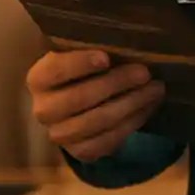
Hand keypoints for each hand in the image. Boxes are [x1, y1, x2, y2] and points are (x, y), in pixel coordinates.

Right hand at [25, 49, 165, 162]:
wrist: (80, 105)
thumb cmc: (84, 70)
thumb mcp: (82, 54)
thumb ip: (95, 47)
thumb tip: (126, 42)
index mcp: (39, 79)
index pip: (56, 70)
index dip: (79, 64)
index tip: (106, 57)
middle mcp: (43, 110)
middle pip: (81, 97)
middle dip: (117, 83)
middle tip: (144, 72)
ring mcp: (60, 134)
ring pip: (99, 120)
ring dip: (132, 103)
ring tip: (156, 88)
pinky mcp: (81, 152)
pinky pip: (109, 140)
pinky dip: (133, 122)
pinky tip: (148, 106)